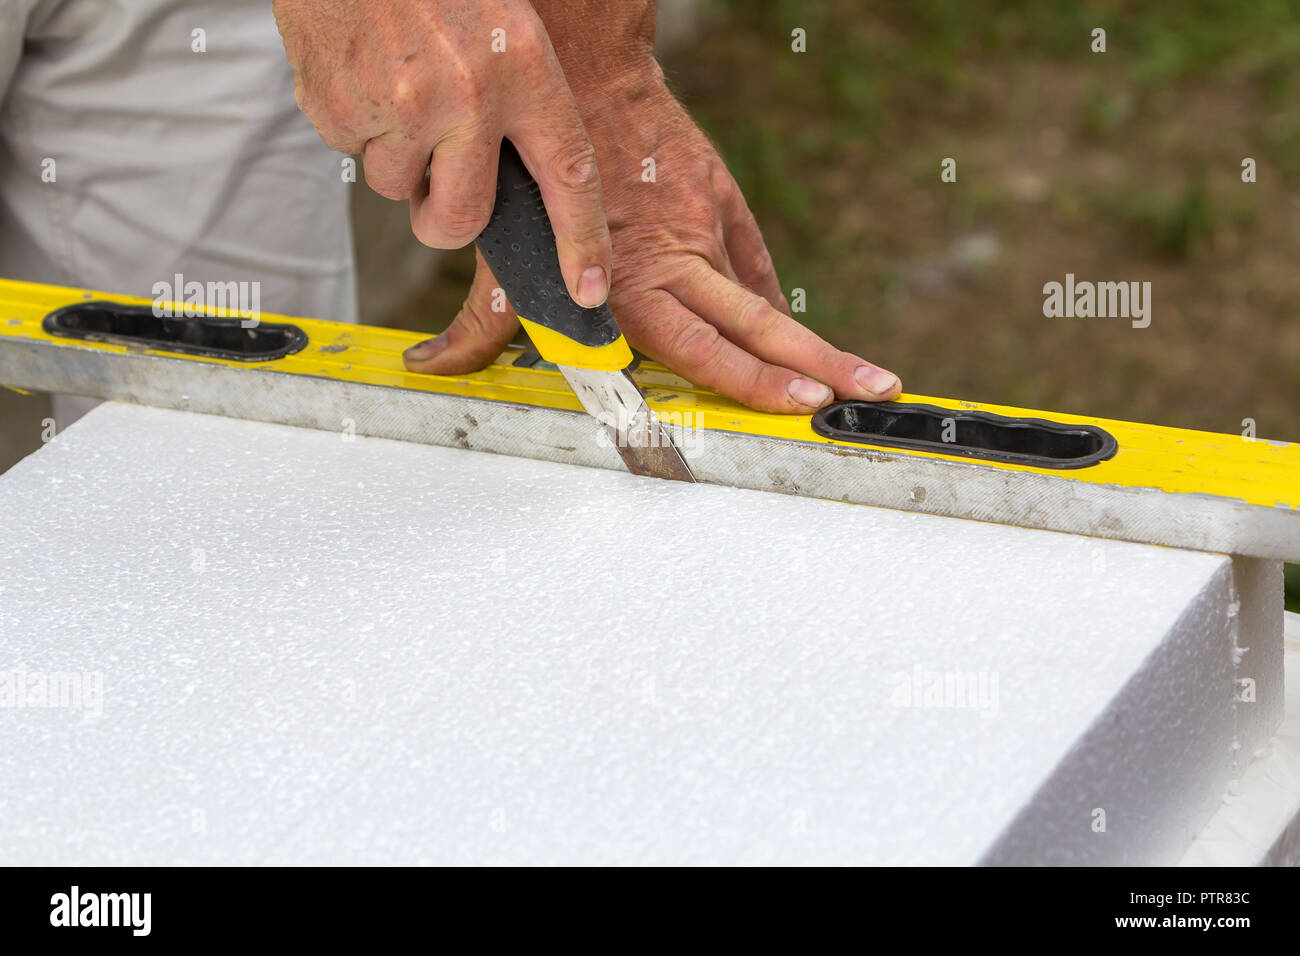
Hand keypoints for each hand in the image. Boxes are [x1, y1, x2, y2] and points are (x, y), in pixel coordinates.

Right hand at [272, 0, 611, 306]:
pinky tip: (363, 68)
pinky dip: (356, 122)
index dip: (580, 242)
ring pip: (396, 186)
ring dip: (397, 155)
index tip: (587, 291)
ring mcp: (397, 103)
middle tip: (438, 189)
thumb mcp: (507, 19)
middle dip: (444, 220)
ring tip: (398, 84)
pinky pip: (350, 149)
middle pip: (459, 220)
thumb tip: (530, 183)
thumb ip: (521, 99)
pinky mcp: (335, 104)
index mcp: (523, 66)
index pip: (568, 176)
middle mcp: (466, 93)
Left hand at [404, 78, 901, 411]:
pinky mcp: (718, 200)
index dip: (752, 383)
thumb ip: (482, 321)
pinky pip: (751, 263)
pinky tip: (797, 337)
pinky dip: (769, 303)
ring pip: (766, 301)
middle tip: (863, 399)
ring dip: (818, 344)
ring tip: (870, 379)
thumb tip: (435, 365)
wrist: (577, 69)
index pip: (702, 350)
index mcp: (626, 283)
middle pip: (756, 328)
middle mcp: (674, 260)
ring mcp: (705, 230)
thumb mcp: (503, 248)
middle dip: (813, 368)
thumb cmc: (535, 168)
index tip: (797, 407)